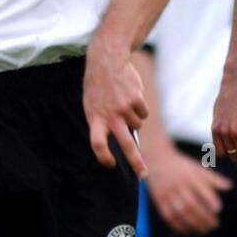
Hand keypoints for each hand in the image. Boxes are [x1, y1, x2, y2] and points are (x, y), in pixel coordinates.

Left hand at [83, 42, 147, 177]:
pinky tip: (130, 96)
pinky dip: (140, 109)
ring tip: (123, 103)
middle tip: (143, 175)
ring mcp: (124, 108)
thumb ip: (103, 124)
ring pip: (137, 125)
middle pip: (125, 144)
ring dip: (134, 120)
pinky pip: (143, 113)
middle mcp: (110, 116)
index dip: (103, 156)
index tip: (111, 164)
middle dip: (136, 162)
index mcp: (95, 119)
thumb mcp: (93, 106)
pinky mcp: (137, 100)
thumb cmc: (98, 88)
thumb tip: (125, 143)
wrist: (107, 61)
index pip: (97, 144)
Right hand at [144, 144, 232, 233]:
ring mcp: (168, 194)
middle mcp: (179, 185)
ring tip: (205, 230)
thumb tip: (230, 187)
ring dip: (194, 224)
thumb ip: (213, 178)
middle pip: (192, 204)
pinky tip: (188, 230)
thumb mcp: (197, 168)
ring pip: (182, 212)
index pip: (202, 189)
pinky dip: (178, 226)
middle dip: (204, 217)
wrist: (156, 161)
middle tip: (215, 224)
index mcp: (190, 176)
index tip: (218, 210)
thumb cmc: (181, 166)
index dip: (210, 200)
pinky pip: (169, 216)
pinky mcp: (159, 201)